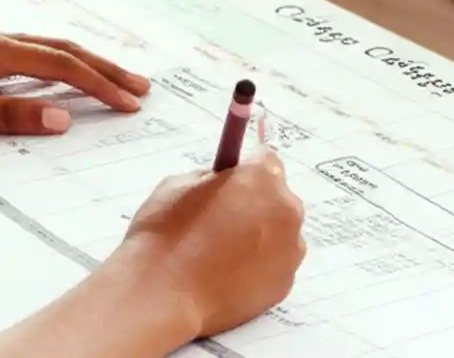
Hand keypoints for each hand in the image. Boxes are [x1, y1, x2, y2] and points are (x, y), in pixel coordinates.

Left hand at [0, 29, 151, 135]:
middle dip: (105, 67)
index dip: (99, 85)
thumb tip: (61, 119)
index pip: (61, 66)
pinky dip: (58, 60)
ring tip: (114, 77)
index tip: (129, 103)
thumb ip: (7, 116)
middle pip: (63, 48)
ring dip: (85, 61)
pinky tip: (62, 71)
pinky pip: (29, 51)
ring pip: (48, 46)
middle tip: (141, 86)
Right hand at [119, 149, 307, 338]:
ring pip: (281, 232)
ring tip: (223, 251)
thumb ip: (211, 178)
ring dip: (262, 234)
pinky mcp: (285, 283)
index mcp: (260, 178)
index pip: (267, 158)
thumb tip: (220, 183)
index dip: (247, 169)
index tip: (235, 180)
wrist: (164, 295)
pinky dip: (260, 265)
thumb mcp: (178, 184)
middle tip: (222, 219)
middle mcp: (285, 211)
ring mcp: (289, 250)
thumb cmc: (165, 237)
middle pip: (278, 196)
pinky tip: (228, 273)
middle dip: (256, 202)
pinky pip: (277, 264)